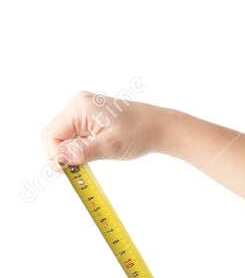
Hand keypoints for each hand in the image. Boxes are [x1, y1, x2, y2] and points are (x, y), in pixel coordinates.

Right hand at [41, 91, 170, 169]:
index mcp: (79, 108)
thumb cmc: (139, 134)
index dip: (55, 156)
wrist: (159, 127)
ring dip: (70, 152)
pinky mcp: (89, 117)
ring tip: (87, 164)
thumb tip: (59, 158)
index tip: (69, 172)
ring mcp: (83, 110)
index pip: (52, 135)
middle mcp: (78, 105)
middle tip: (77, 172)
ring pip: (63, 136)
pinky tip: (91, 155)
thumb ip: (82, 152)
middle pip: (54, 134)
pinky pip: (74, 134)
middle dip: (61, 155)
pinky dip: (77, 148)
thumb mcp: (110, 147)